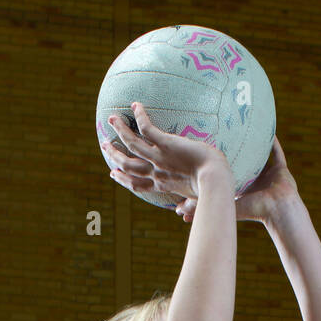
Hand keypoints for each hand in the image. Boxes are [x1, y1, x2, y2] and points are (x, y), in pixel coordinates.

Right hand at [101, 101, 231, 201]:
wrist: (215, 181)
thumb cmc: (211, 190)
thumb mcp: (195, 199)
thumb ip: (186, 206)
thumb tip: (180, 214)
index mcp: (162, 186)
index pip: (136, 184)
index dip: (122, 179)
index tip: (113, 173)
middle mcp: (156, 172)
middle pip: (128, 165)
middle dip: (114, 155)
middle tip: (104, 144)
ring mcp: (159, 158)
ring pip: (131, 144)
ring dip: (120, 131)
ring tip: (111, 119)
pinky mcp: (166, 144)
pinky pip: (147, 129)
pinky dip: (140, 116)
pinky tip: (135, 105)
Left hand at [173, 137, 298, 223]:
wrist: (278, 211)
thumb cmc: (253, 210)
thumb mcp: (224, 204)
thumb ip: (203, 207)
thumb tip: (178, 212)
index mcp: (242, 188)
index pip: (229, 174)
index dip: (221, 165)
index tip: (210, 154)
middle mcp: (255, 179)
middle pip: (244, 161)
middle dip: (236, 150)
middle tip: (225, 134)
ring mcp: (269, 174)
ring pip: (259, 154)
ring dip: (254, 142)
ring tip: (246, 125)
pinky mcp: (281, 168)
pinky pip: (276, 150)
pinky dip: (272, 140)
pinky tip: (266, 125)